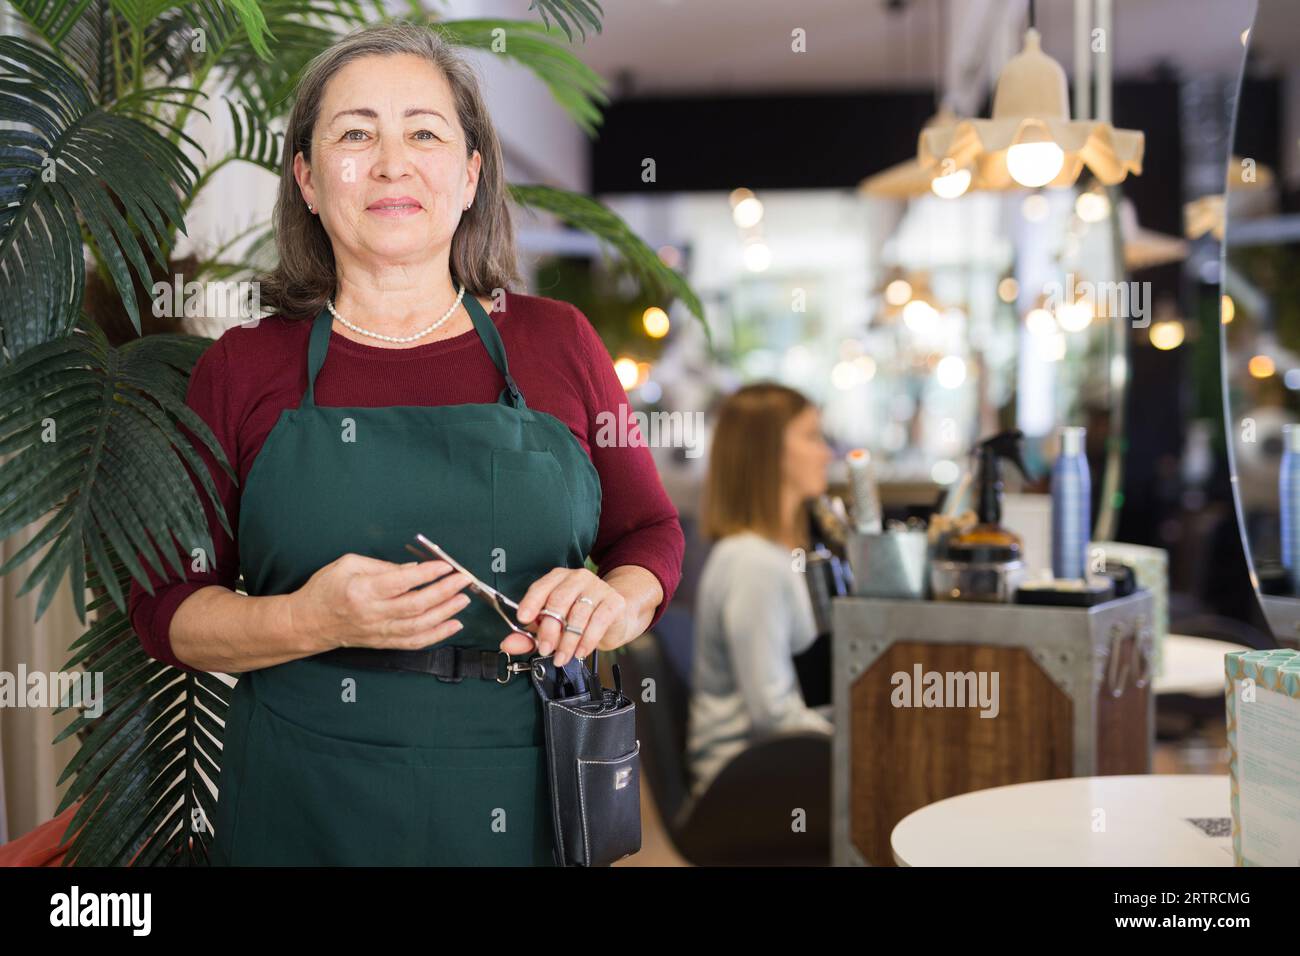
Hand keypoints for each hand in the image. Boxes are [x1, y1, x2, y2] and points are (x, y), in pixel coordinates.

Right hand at [291, 553, 473, 650]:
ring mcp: (379, 632)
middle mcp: (372, 613)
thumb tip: (414, 569)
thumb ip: (381, 565)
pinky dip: (437, 635)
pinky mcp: (383, 643)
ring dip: (445, 613)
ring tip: (463, 600)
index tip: (445, 566)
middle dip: (444, 592)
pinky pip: (414, 642)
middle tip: (463, 580)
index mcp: (362, 590)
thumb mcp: (347, 564)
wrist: (307, 623)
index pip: (401, 582)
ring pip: (419, 626)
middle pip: (415, 605)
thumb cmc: (325, 589)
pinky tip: (454, 625)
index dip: (426, 574)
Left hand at [505, 567, 628, 665]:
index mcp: (558, 578)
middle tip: (544, 649)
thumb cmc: (578, 621)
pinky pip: (598, 621)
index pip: (541, 587)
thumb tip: (508, 644)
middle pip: (558, 601)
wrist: (615, 619)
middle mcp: (577, 578)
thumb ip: (528, 636)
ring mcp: (597, 587)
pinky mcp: (614, 601)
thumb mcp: (551, 628)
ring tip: (561, 657)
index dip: (530, 603)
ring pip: (578, 614)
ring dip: (568, 641)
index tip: (523, 619)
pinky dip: (587, 640)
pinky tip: (580, 652)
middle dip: (549, 629)